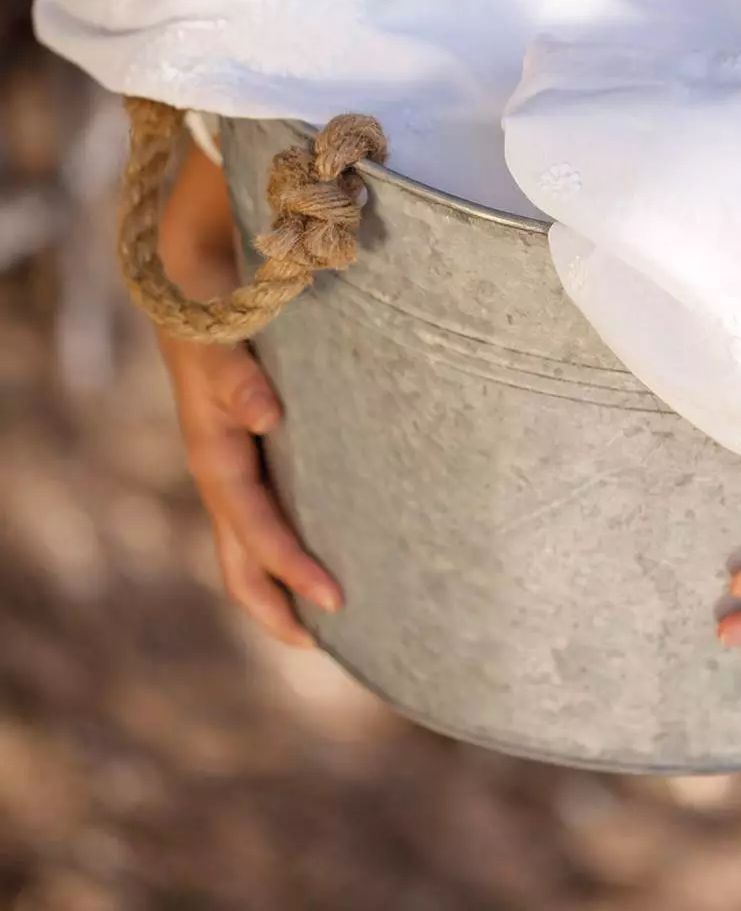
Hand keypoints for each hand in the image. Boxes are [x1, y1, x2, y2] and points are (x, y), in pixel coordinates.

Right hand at [161, 333, 342, 646]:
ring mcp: (232, 478)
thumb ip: (242, 380)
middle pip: (240, 567)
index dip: (292, 571)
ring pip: (248, 553)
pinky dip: (285, 555)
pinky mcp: (247, 466)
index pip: (257, 534)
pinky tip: (322, 555)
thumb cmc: (215, 327)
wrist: (195, 303)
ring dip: (280, 591)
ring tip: (326, 622)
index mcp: (217, 464)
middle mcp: (222, 482)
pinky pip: (263, 524)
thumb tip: (266, 415)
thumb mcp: (224, 348)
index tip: (335, 602)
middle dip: (276, 612)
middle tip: (325, 646)